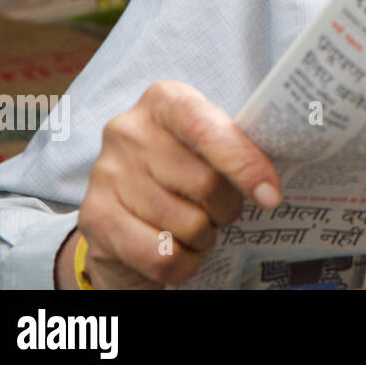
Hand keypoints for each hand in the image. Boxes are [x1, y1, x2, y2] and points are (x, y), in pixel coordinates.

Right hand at [63, 80, 281, 287]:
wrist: (121, 214)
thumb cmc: (182, 174)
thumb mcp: (208, 149)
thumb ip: (236, 151)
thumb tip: (270, 188)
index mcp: (165, 101)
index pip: (208, 129)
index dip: (244, 164)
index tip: (271, 196)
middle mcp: (129, 130)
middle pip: (204, 182)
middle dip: (227, 209)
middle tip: (222, 213)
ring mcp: (107, 173)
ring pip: (187, 223)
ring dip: (204, 237)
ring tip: (194, 229)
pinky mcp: (94, 219)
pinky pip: (162, 256)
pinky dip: (183, 264)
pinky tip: (177, 251)